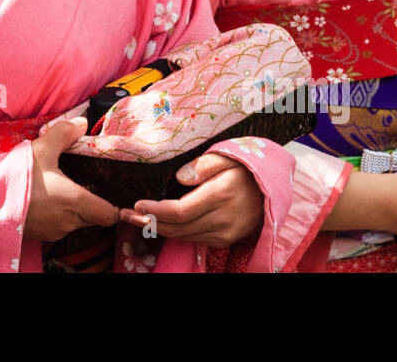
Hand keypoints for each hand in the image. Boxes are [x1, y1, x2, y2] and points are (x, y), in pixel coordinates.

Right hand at [24, 117, 120, 241]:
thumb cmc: (16, 178)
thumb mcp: (40, 150)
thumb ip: (63, 134)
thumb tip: (81, 122)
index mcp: (76, 201)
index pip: (110, 215)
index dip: (116, 208)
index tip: (116, 197)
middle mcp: (68, 221)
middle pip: (94, 218)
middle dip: (94, 204)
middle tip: (88, 185)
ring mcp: (54, 231)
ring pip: (76, 222)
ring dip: (75, 210)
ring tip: (64, 189)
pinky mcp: (40, 235)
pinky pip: (59, 226)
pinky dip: (59, 215)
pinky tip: (47, 199)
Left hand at [122, 154, 264, 246]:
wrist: (271, 190)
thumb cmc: (245, 168)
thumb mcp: (227, 156)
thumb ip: (203, 165)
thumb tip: (179, 178)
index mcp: (221, 195)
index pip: (180, 211)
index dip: (155, 211)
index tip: (136, 205)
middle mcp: (223, 219)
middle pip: (177, 227)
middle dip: (148, 222)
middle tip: (125, 214)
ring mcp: (225, 233)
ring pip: (183, 236)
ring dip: (157, 229)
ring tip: (135, 219)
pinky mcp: (225, 239)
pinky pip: (193, 239)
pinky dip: (174, 232)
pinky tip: (159, 224)